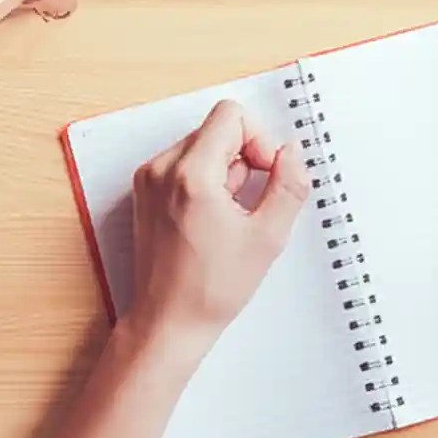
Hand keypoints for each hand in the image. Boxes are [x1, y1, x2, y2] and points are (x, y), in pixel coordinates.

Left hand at [125, 99, 310, 354]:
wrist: (168, 321)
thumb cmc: (211, 288)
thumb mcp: (268, 236)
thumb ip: (288, 185)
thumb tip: (292, 152)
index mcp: (191, 175)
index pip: (231, 115)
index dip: (259, 139)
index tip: (265, 174)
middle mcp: (162, 169)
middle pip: (217, 128)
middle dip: (243, 157)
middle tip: (248, 201)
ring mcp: (149, 179)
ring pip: (202, 144)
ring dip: (225, 170)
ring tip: (228, 214)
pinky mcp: (145, 191)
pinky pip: (184, 162)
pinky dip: (205, 179)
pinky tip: (210, 217)